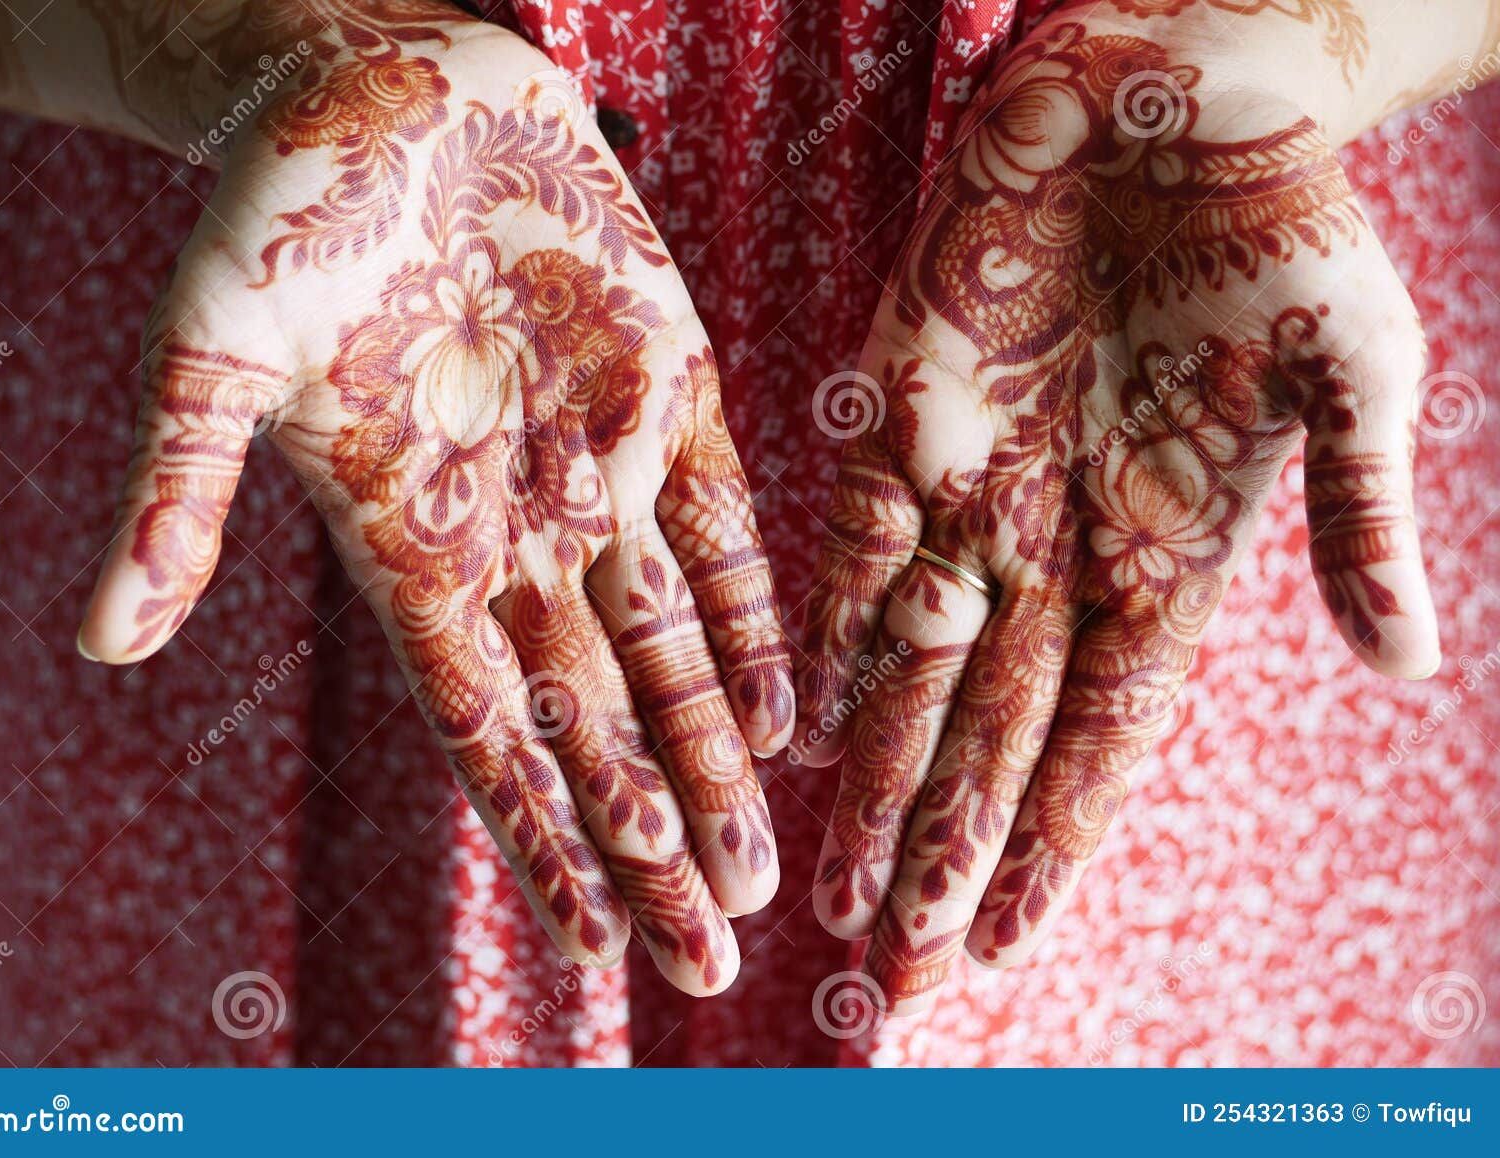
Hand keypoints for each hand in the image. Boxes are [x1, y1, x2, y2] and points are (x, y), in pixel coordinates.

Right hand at [73, 4, 793, 993]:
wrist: (382, 82)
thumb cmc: (283, 208)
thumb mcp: (211, 349)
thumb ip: (174, 493)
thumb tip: (100, 640)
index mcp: (412, 547)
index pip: (486, 733)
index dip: (542, 840)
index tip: (596, 949)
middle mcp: (516, 533)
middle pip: (595, 724)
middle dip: (651, 840)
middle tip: (710, 960)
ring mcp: (600, 468)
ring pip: (672, 652)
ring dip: (717, 761)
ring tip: (754, 876)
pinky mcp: (668, 390)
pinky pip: (727, 532)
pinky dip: (757, 622)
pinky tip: (788, 713)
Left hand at [794, 0, 1467, 1010]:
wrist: (1178, 82)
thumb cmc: (1280, 216)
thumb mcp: (1347, 370)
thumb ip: (1356, 517)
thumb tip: (1407, 663)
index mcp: (1162, 550)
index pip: (1101, 735)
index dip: (1053, 840)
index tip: (1004, 943)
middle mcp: (1055, 538)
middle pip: (994, 731)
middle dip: (944, 846)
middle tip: (893, 971)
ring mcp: (974, 478)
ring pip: (913, 663)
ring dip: (878, 776)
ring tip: (837, 892)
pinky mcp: (899, 403)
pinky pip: (852, 542)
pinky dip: (829, 634)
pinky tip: (802, 726)